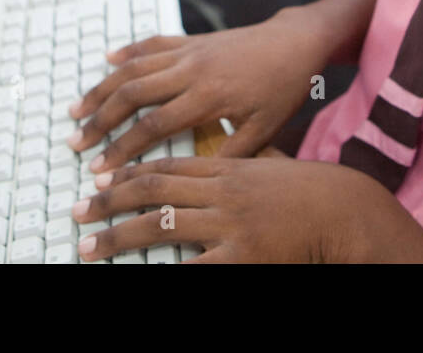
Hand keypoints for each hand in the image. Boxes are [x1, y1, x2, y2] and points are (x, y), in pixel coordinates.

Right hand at [68, 13, 332, 169]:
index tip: (100, 169)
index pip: (153, 126)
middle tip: (76, 143)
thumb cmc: (283, 87)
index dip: (122, 148)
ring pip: (134, 67)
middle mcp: (191, 70)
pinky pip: (152, 43)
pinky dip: (127, 51)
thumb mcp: (265, 127)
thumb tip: (195, 177)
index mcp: (209, 96)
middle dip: (100, 121)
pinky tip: (107, 60)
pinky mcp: (191, 39)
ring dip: (102, 88)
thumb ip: (230, 151)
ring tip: (77, 109)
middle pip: (132, 95)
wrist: (296, 42)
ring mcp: (189, 51)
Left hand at [72, 155, 422, 262]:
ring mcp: (230, 223)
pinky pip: (192, 267)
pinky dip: (163, 271)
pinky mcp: (242, 256)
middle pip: (153, 190)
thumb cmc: (308, 190)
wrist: (344, 210)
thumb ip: (237, 156)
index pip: (165, 165)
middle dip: (109, 201)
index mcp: (225, 166)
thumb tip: (210, 150)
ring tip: (89, 247)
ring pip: (161, 224)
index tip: (98, 179)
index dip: (126, 172)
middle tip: (78, 212)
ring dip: (118, 234)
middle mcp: (221, 190)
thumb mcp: (268, 161)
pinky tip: (138, 274)